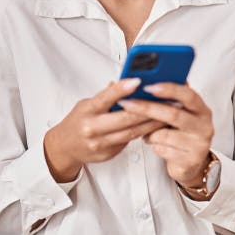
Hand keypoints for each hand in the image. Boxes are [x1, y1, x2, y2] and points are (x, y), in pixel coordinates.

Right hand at [44, 78, 166, 181]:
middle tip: (168, 100)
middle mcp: (93, 128)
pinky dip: (144, 132)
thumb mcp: (87, 103)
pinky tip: (157, 126)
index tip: (138, 80)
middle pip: (125, 119)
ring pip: (132, 132)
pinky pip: (130, 141)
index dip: (122, 89)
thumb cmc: (78, 121)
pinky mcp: (108, 154)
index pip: (106, 98)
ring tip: (169, 112)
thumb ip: (106, 96)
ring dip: (153, 122)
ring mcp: (101, 144)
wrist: (65, 147)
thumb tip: (125, 81)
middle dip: (148, 109)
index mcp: (87, 111)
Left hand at [117, 82, 214, 190]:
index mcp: (202, 110)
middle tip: (127, 104)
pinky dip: (154, 145)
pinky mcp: (191, 160)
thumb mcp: (180, 114)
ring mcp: (199, 144)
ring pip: (164, 135)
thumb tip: (148, 82)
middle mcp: (204, 126)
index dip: (169, 89)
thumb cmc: (180, 134)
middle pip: (173, 114)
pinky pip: (163, 150)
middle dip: (148, 108)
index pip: (188, 95)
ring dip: (149, 132)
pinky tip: (154, 144)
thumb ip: (170, 100)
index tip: (148, 86)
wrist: (190, 163)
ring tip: (145, 131)